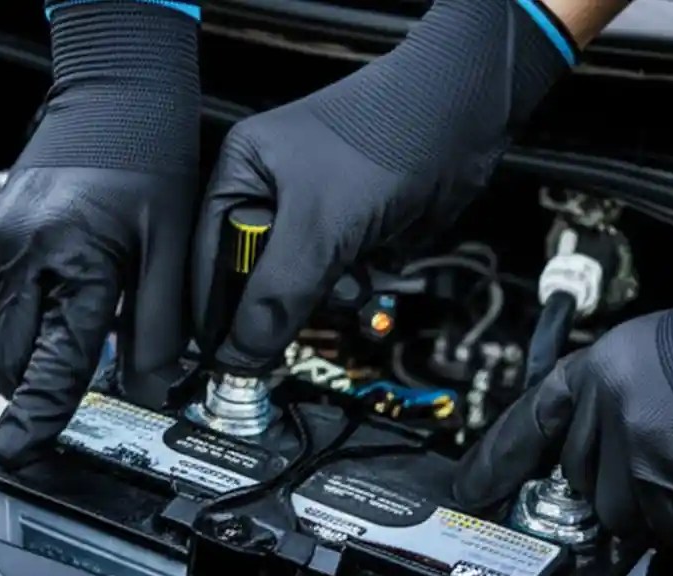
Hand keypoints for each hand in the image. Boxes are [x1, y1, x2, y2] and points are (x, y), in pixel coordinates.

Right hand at [0, 0, 199, 467]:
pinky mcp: (4, 231)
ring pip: (14, 327)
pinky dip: (45, 308)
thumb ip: (162, 329)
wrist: (117, 93)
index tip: (14, 457)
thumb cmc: (150, 160)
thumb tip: (153, 394)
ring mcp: (5, 241)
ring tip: (99, 311)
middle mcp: (24, 255)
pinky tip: (85, 283)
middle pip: (17, 356)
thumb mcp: (174, 251)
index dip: (37, 417)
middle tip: (87, 379)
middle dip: (48, 379)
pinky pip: (16, 293)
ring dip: (48, 341)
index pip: (51, 364)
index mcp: (70, 262)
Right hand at [192, 0, 576, 370]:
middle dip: (281, 304)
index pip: (208, 255)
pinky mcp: (353, 230)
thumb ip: (277, 294)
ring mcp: (315, 212)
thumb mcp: (320, 225)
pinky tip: (372, 284)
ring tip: (351, 287)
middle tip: (290, 335)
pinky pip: (338, 280)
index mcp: (240, 172)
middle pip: (254, 277)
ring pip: (300, 285)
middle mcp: (269, 191)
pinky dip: (355, 290)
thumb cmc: (383, 144)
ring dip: (326, 299)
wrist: (463, 116)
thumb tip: (239, 357)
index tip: (223, 362)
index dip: (215, 310)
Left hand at [455, 232, 672, 539]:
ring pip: (617, 512)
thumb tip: (591, 453)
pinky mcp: (670, 482)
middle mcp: (609, 400)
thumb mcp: (663, 358)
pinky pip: (663, 529)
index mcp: (604, 363)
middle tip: (663, 466)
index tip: (471, 489)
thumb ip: (617, 402)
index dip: (496, 459)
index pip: (529, 418)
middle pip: (578, 477)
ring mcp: (637, 443)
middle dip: (614, 483)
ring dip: (654, 505)